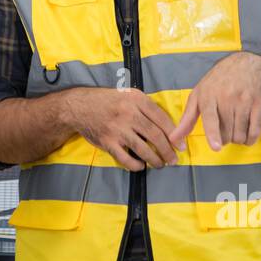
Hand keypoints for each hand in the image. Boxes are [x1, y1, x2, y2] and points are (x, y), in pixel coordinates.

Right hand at [60, 87, 178, 169]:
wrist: (78, 106)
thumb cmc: (107, 101)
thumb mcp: (128, 94)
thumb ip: (146, 107)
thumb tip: (168, 127)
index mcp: (136, 99)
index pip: (161, 118)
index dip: (175, 134)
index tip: (181, 145)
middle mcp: (128, 113)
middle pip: (155, 135)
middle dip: (168, 150)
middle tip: (174, 160)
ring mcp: (117, 129)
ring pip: (143, 149)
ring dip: (155, 160)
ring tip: (160, 165)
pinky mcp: (107, 142)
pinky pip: (126, 158)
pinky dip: (136, 165)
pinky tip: (141, 166)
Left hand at [170, 52, 260, 150]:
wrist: (245, 65)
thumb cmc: (217, 83)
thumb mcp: (198, 95)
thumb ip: (186, 119)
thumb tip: (174, 139)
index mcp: (208, 96)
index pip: (211, 117)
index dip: (213, 134)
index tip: (216, 147)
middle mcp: (227, 98)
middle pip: (226, 133)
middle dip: (224, 138)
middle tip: (224, 129)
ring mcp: (245, 101)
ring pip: (240, 135)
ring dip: (236, 139)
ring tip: (234, 128)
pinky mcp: (259, 105)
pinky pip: (255, 132)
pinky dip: (250, 138)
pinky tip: (246, 132)